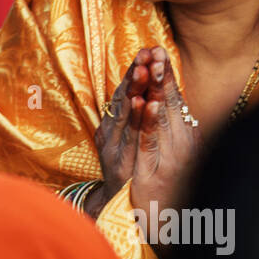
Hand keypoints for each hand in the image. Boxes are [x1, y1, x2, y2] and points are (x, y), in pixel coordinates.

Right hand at [94, 48, 157, 200]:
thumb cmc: (127, 173)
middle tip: (146, 52)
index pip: (126, 92)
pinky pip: (133, 138)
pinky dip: (139, 119)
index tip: (148, 50)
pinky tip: (146, 103)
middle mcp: (110, 133)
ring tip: (144, 69)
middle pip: (123, 98)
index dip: (135, 71)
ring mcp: (114, 148)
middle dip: (135, 73)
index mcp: (113, 125)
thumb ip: (135, 119)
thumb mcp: (129, 142)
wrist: (119, 208)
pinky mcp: (121, 163)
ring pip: (125, 113)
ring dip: (135, 89)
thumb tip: (147, 91)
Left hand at [129, 47, 202, 236]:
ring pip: (161, 117)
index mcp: (185, 136)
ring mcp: (168, 157)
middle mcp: (180, 144)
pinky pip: (151, 141)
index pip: (174, 98)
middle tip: (155, 49)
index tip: (158, 50)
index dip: (166, 74)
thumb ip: (172, 125)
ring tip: (150, 66)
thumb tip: (162, 95)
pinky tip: (148, 103)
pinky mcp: (153, 171)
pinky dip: (150, 121)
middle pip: (169, 102)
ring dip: (155, 90)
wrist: (163, 227)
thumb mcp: (173, 152)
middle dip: (160, 75)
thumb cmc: (169, 185)